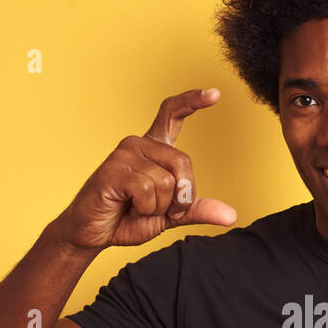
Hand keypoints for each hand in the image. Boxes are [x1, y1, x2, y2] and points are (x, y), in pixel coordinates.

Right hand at [59, 88, 237, 248]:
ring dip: (158, 207)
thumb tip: (231, 215)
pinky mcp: (113, 168)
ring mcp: (125, 153)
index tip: (215, 94)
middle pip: (183, 163)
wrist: (96, 233)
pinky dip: (144, 208)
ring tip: (137, 208)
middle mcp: (140, 144)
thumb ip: (197, 209)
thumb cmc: (129, 218)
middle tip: (158, 209)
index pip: (173, 114)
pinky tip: (127, 207)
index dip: (193, 101)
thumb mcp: (171, 215)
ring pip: (166, 181)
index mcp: (155, 148)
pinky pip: (147, 189)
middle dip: (180, 196)